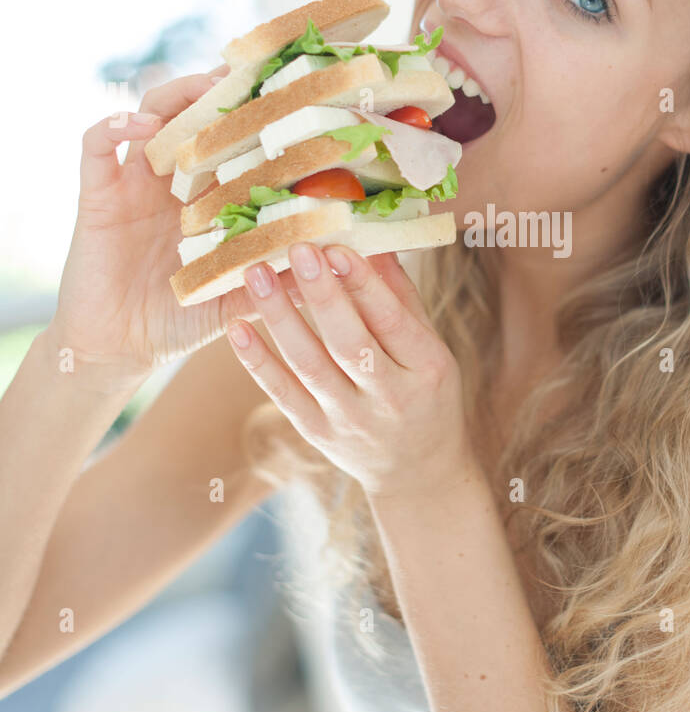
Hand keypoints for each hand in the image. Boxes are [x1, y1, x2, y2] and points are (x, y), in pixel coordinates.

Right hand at [53, 67, 307, 387]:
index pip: (237, 140)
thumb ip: (281, 279)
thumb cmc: (182, 319)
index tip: (294, 92)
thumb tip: (338, 264)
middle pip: (197, 113)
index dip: (259, 114)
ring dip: (179, 97)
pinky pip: (96, 144)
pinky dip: (114, 126)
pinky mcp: (98, 193)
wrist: (119, 348)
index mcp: (211, 195)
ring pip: (152, 114)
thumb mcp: (240, 296)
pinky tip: (140, 126)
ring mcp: (135, 181)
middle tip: (256, 72)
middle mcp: (175, 178)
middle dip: (224, 91)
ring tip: (207, 91)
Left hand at [224, 243, 477, 502]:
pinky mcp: (316, 432)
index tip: (335, 247)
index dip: (362, 284)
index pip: (391, 321)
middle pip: (349, 343)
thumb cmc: (426, 393)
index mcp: (427, 369)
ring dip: (280, 317)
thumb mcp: (430, 347)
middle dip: (321, 295)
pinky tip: (237, 326)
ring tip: (255, 274)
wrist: (416, 470)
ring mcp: (349, 419)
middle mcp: (389, 398)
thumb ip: (400, 297)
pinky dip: (257, 360)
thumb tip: (372, 241)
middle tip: (296, 249)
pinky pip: (282, 393)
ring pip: (309, 365)